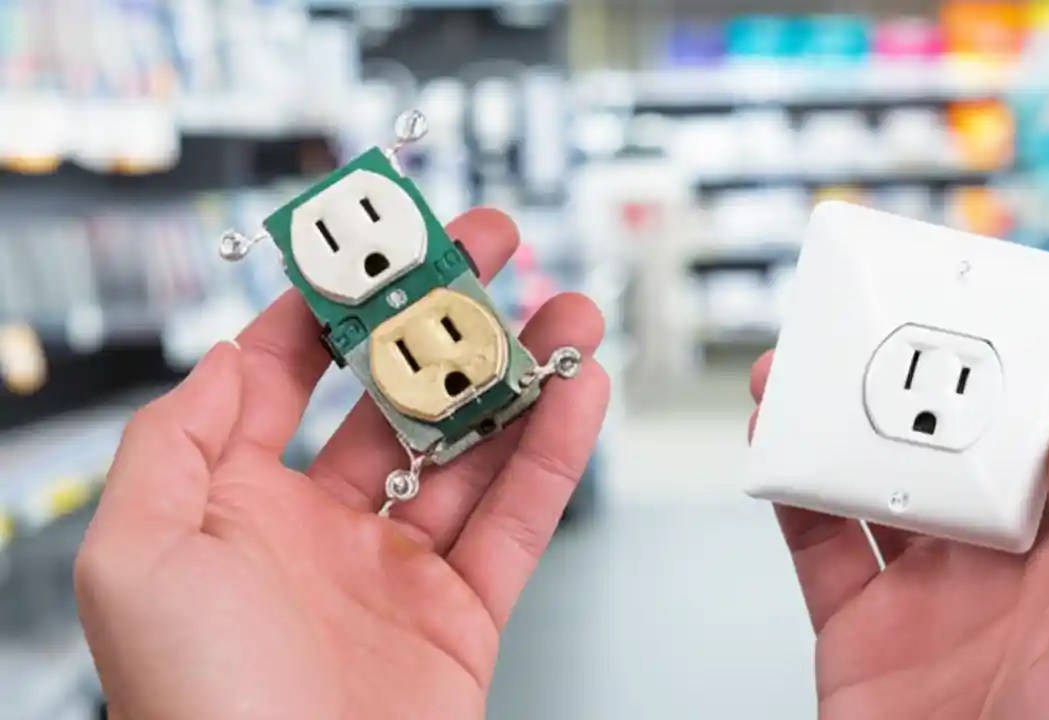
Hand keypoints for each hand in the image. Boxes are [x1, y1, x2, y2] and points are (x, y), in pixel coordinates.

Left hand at [75, 209, 609, 719]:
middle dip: (446, 322)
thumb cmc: (195, 706)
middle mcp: (322, 528)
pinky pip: (520, 520)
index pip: (287, 376)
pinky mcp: (465, 614)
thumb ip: (172, 441)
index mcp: (239, 507)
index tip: (374, 246)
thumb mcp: (136, 555)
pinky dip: (555, 454)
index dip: (332, 306)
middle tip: (491, 255)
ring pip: (475, 450)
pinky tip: (578, 395)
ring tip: (565, 315)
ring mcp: (400, 569)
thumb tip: (223, 355)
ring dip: (522, 378)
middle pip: (398, 398)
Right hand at [749, 335, 1048, 718]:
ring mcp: (930, 595)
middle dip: (932, 374)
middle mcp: (1011, 570)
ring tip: (809, 371)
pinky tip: (778, 448)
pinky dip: (791, 488)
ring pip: (884, 478)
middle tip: (896, 321)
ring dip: (845, 418)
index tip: (1027, 314)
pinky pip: (819, 541)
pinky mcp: (861, 628)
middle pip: (971, 444)